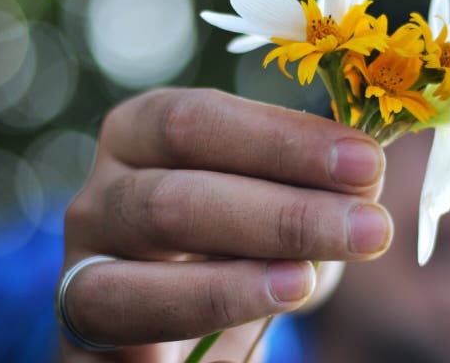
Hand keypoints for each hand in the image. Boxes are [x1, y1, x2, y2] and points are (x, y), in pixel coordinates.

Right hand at [58, 88, 391, 361]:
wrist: (173, 317)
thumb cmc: (232, 234)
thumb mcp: (270, 192)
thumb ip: (308, 173)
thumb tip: (369, 166)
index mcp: (145, 128)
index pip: (202, 120)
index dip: (284, 141)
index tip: (366, 161)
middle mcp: (104, 186)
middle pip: (178, 193)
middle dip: (282, 210)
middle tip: (370, 226)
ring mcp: (82, 258)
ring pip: (146, 264)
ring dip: (245, 268)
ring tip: (316, 277)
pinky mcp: (79, 329)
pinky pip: (133, 322)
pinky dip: (211, 310)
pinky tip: (279, 300)